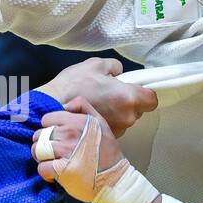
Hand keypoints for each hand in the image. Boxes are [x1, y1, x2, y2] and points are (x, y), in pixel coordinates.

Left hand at [31, 98, 125, 197]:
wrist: (115, 179)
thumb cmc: (107, 151)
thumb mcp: (100, 122)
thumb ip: (83, 107)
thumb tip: (63, 105)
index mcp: (78, 121)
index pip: (47, 119)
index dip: (49, 128)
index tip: (57, 137)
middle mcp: (70, 134)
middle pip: (39, 135)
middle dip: (43, 143)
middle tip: (54, 152)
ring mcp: (66, 151)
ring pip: (37, 150)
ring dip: (42, 157)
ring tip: (52, 161)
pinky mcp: (62, 170)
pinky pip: (41, 167)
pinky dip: (45, 172)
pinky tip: (54, 173)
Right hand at [36, 58, 156, 137]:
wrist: (51, 107)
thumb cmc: (73, 85)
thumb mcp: (96, 65)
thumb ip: (115, 67)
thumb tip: (120, 73)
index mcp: (128, 98)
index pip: (152, 100)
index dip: (145, 93)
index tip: (134, 88)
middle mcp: (126, 117)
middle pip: (138, 110)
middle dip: (128, 102)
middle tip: (110, 93)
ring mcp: (116, 130)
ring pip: (125, 119)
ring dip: (117, 113)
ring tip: (98, 104)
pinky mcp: (104, 137)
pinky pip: (112, 127)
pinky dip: (106, 121)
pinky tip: (92, 113)